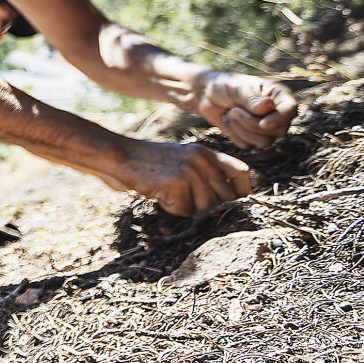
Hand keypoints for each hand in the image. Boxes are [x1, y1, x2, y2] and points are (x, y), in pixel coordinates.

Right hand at [113, 139, 251, 215]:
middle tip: (188, 202)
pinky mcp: (178, 184)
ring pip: (206, 207)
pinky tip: (160, 195)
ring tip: (170, 194)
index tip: (234, 202)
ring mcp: (192, 171)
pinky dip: (172, 208)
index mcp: (207, 152)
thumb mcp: (183, 157)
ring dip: (188, 208)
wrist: (120, 156)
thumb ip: (205, 170)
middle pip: (225, 197)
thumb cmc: (149, 161)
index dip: (243, 191)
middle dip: (209, 206)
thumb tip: (229, 197)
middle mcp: (203, 160)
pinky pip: (185, 210)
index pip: (241, 173)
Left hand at [189, 71, 295, 148]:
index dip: (279, 119)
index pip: (290, 109)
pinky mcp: (252, 138)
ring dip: (242, 129)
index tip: (262, 124)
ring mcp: (266, 127)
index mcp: (277, 95)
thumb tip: (268, 107)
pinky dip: (235, 135)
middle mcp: (276, 113)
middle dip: (252, 124)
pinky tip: (228, 122)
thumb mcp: (237, 88)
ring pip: (265, 142)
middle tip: (233, 111)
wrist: (206, 96)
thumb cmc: (225, 86)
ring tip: (230, 114)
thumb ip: (252, 99)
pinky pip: (248, 146)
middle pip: (279, 130)